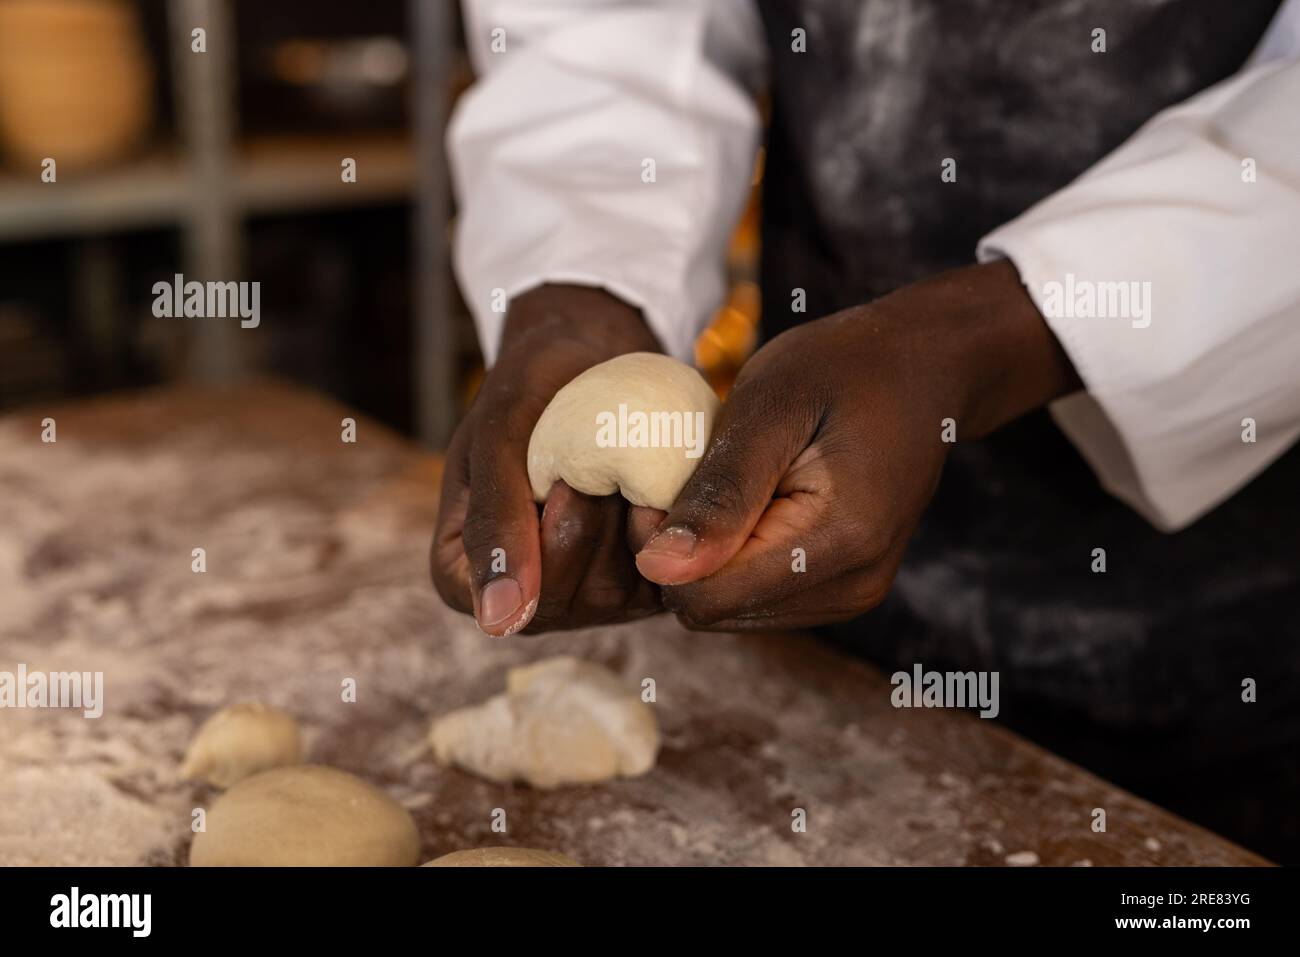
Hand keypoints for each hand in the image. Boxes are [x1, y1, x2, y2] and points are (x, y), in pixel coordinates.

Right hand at [431, 284, 664, 634]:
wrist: (592, 358)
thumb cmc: (531, 389)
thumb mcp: (498, 438)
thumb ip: (493, 523)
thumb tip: (497, 623)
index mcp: (465, 577)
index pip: (520, 597)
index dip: (551, 524)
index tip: (555, 468)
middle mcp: (528, 602)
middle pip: (576, 595)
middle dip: (592, 512)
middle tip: (587, 457)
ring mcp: (590, 602)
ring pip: (624, 586)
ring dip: (629, 509)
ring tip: (616, 462)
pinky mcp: (645, 587)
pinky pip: (667, 572)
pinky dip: (665, 514)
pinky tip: (650, 476)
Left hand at [633, 260, 1081, 629]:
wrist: (923, 371)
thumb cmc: (843, 370)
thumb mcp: (770, 408)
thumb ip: (719, 492)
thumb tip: (657, 570)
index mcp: (839, 544)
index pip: (704, 598)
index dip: (662, 545)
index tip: (668, 479)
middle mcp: (850, 589)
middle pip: (712, 610)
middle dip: (686, 548)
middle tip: (700, 471)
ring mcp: (849, 597)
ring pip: (727, 609)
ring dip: (711, 550)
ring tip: (740, 480)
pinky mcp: (841, 592)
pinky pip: (755, 597)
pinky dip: (737, 554)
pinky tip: (758, 499)